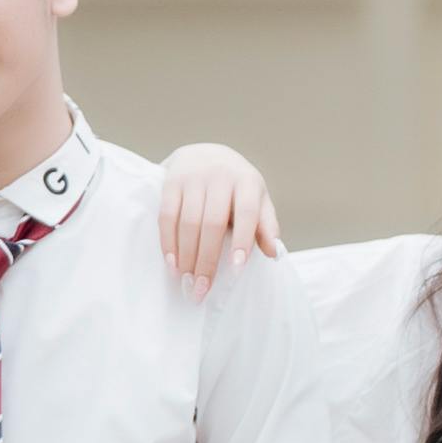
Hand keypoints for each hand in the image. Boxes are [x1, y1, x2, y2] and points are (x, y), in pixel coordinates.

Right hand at [148, 143, 283, 288]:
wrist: (204, 153)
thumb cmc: (236, 186)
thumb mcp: (257, 198)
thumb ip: (266, 225)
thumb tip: (274, 253)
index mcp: (246, 181)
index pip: (247, 213)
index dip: (243, 240)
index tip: (238, 269)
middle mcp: (220, 176)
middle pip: (212, 222)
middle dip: (207, 259)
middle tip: (202, 288)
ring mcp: (193, 177)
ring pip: (188, 221)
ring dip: (186, 255)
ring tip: (186, 281)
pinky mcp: (171, 181)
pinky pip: (167, 215)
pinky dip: (168, 242)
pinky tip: (172, 263)